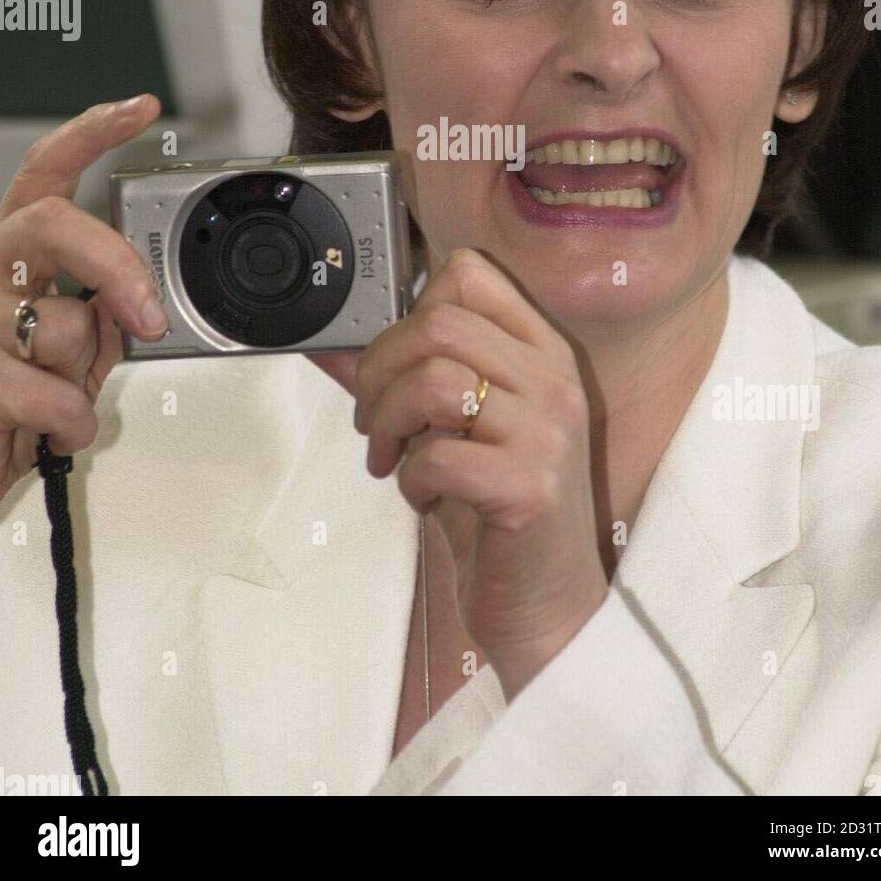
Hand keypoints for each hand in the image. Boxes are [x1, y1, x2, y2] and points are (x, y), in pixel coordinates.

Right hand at [0, 95, 170, 516]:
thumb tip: (135, 302)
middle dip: (114, 265)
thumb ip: (104, 311)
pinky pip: (52, 393)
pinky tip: (52, 424)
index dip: (92, 133)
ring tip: (60, 391)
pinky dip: (72, 418)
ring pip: (65, 321)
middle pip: (51, 224)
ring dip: (84, 371)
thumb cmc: (22, 398)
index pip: (47, 171)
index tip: (140, 108)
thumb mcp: (76, 345)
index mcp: (17, 250)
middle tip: (147, 314)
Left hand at [347, 248, 609, 700]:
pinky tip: (427, 498)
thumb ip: (406, 381)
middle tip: (373, 419)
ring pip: (433, 381)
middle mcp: (553, 383)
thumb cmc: (497, 511)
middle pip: (438, 323)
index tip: (398, 363)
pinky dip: (410, 478)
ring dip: (387, 422)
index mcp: (542, 353)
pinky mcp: (529, 489)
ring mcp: (547, 434)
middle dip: (380, 370)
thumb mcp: (458, 431)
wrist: (547, 605)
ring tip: (391, 459)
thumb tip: (327, 347)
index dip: (411, 312)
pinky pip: (437, 456)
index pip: (469, 275)